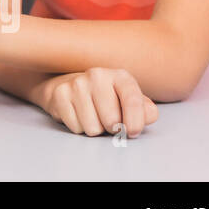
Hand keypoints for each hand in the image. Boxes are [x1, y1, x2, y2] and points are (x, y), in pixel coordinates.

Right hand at [32, 67, 158, 137]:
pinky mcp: (60, 94)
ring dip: (95, 128)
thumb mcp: (130, 101)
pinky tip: (79, 114)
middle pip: (112, 121)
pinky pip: (76, 128)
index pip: (132, 100)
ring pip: (93, 128)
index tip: (132, 132)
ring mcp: (77, 84)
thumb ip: (146, 110)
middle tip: (109, 120)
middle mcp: (98, 75)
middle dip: (112, 128)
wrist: (70, 84)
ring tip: (93, 116)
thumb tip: (147, 115)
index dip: (135, 121)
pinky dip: (79, 127)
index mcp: (120, 76)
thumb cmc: (108, 98)